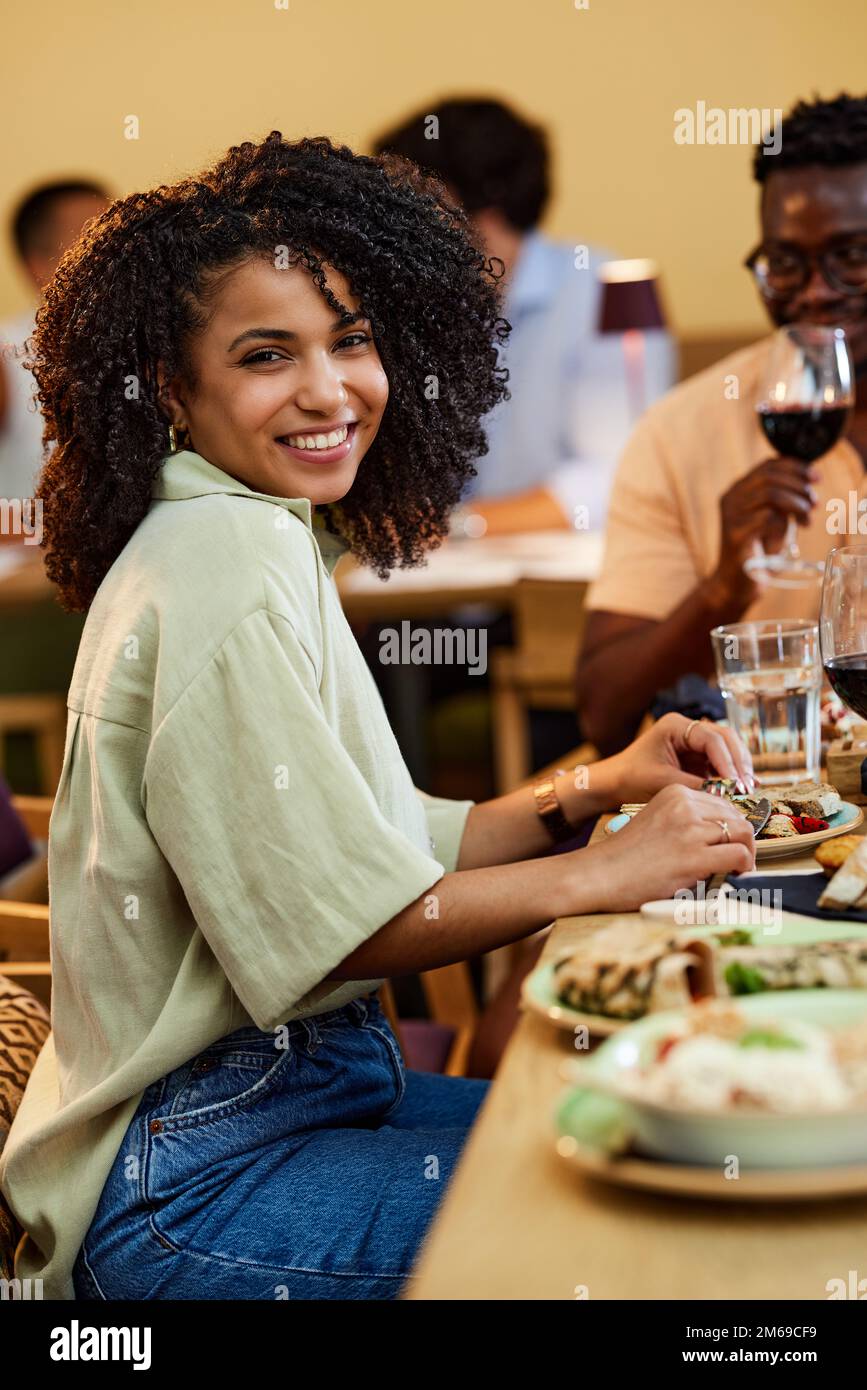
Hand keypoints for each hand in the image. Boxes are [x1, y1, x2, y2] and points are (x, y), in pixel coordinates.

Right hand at [576, 783, 755, 912]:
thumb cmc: (626, 855)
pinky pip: (738, 855)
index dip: (731, 826)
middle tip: (739, 859)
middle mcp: (684, 805)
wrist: (600, 874)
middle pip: (737, 817)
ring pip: (743, 834)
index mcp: (675, 793)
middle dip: (742, 839)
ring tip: (737, 869)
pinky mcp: (694, 856)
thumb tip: (723, 832)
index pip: (723, 803)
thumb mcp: (657, 820)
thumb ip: (686, 820)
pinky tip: (734, 875)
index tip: (731, 842)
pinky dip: (743, 867)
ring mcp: (690, 829)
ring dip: (745, 854)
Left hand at [588, 712, 754, 808]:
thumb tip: (726, 793)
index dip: (727, 761)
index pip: (711, 738)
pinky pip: (720, 762)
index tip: (737, 783)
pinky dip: (731, 774)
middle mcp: (688, 728)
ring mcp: (694, 742)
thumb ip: (694, 784)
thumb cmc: (632, 778)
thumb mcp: (662, 782)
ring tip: (748, 790)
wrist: (615, 784)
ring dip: (739, 768)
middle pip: (725, 738)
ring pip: (727, 749)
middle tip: (748, 786)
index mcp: (675, 725)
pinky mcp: (697, 757)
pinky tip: (741, 789)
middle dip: (739, 763)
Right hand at [712, 455, 818, 598]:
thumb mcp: (773, 518)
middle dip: (799, 486)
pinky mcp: (734, 535)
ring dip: (796, 504)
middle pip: (770, 475)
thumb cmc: (758, 550)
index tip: (816, 478)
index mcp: (739, 489)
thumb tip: (808, 483)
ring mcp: (730, 516)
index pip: (768, 465)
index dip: (796, 467)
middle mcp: (731, 498)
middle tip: (814, 502)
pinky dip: (784, 524)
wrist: (736, 583)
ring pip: (769, 494)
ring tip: (807, 518)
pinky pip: (766, 518)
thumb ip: (783, 499)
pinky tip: (790, 535)